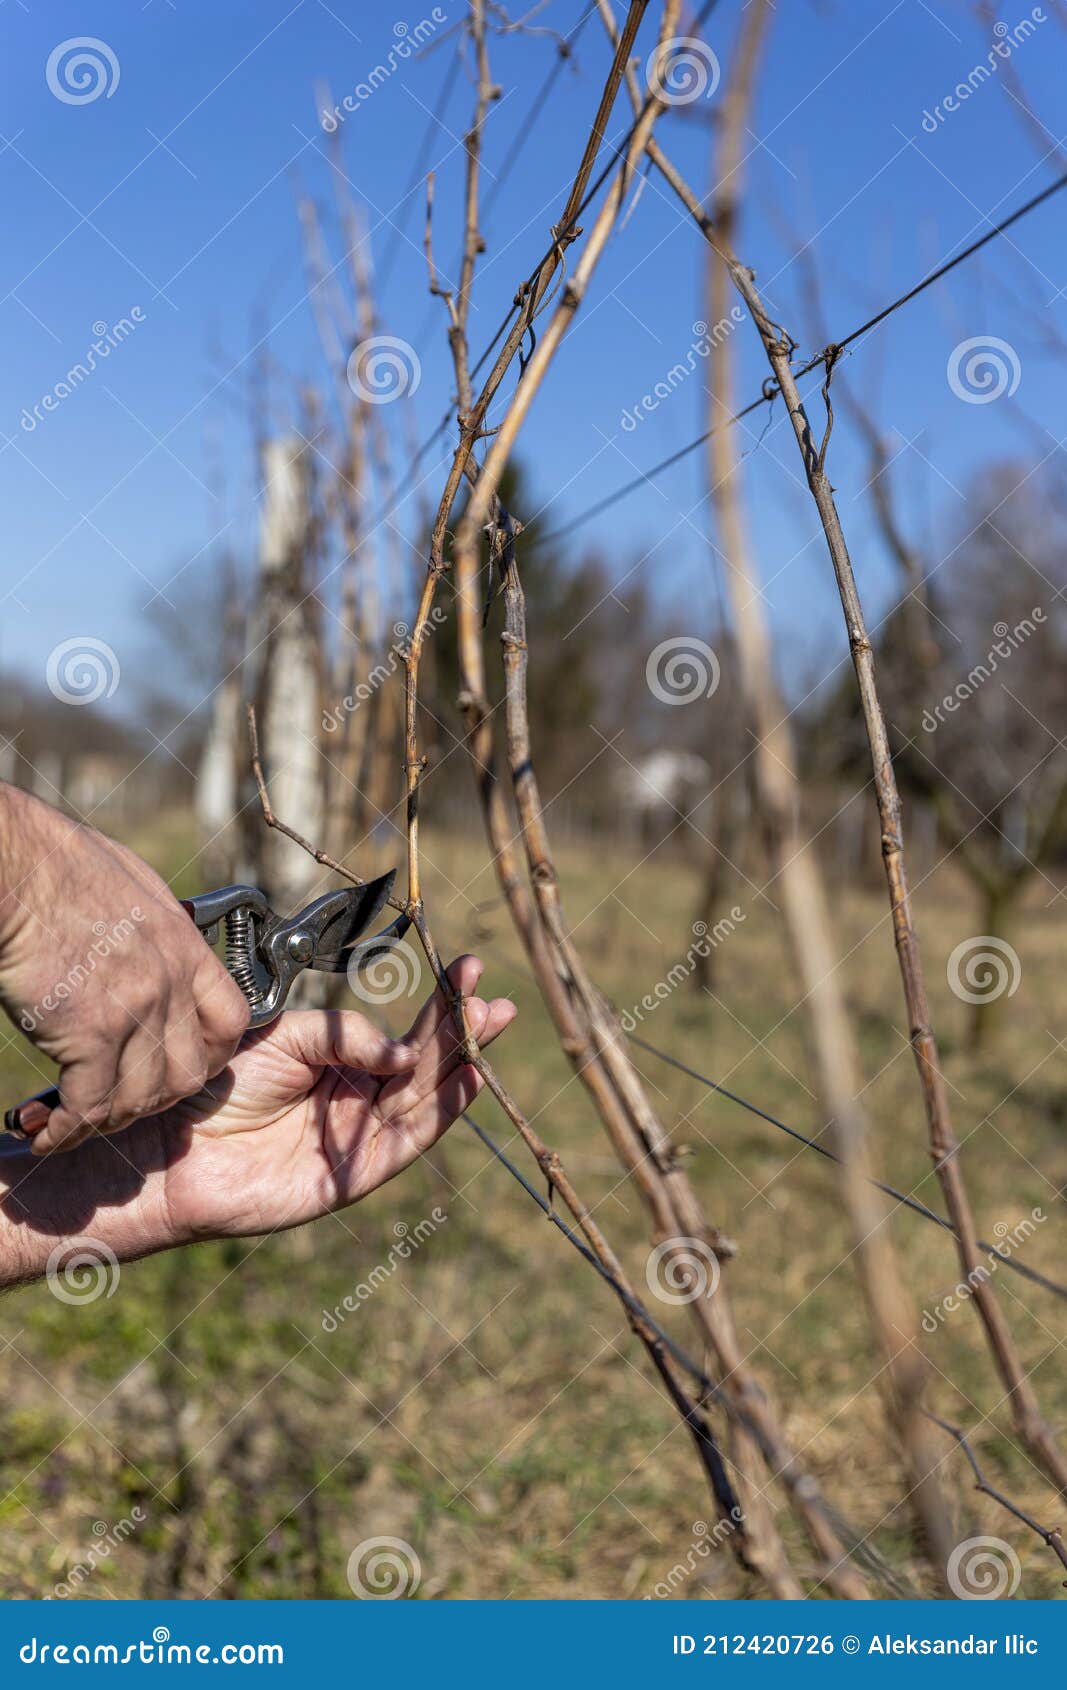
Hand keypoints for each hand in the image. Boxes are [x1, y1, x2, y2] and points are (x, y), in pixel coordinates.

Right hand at [0, 784, 249, 1153]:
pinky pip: (89, 1105)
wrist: (17, 867)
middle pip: (189, 1073)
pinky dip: (68, 1129)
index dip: (212, 1054)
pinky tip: (47, 1135)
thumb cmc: (57, 866)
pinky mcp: (88, 1032)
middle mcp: (168, 982)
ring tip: (79, 1121)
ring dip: (109, 1118)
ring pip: (141, 1097)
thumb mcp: (133, 890)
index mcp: (183, 946)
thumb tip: (148, 947)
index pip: (231, 1021)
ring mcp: (133, 1009)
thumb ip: (152, 931)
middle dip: (157, 1097)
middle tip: (123, 1101)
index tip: (185, 1065)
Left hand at [158, 955, 514, 1243]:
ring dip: (464, 1064)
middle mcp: (360, 1100)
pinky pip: (408, 1141)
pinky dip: (443, 1112)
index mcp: (345, 1065)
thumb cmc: (219, 1086)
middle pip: (426, 1065)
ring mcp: (361, 1138)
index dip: (440, 1004)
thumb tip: (404, 1052)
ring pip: (426, 1098)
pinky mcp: (357, 1175)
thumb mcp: (287, 1036)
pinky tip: (469, 1079)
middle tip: (496, 999)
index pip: (406, 1033)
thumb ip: (346, 1037)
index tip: (470, 968)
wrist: (171, 1143)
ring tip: (491, 1024)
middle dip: (463, 1031)